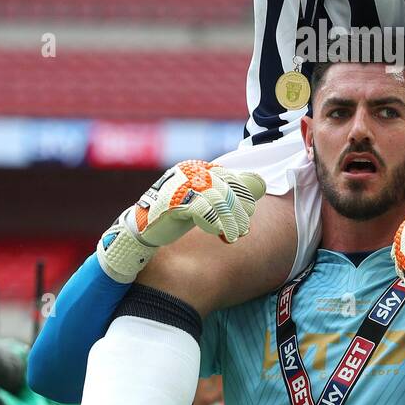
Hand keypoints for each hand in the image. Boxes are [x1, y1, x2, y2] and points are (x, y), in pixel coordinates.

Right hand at [126, 160, 265, 246]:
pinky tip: (220, 234)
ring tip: (235, 235)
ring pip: (218, 199)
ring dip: (230, 219)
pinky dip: (215, 222)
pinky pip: (203, 209)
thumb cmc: (178, 215)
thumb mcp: (205, 201)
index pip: (230, 176)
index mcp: (199, 169)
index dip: (243, 194)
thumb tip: (261, 183)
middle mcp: (190, 172)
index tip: (249, 211)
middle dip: (239, 209)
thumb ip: (229, 192)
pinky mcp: (174, 201)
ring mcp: (181, 185)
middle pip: (226, 188)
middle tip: (244, 228)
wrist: (142, 229)